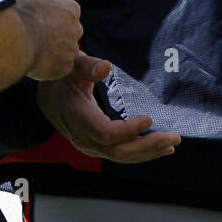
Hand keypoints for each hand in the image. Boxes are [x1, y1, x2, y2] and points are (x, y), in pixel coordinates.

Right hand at [11, 0, 81, 81]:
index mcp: (70, 9)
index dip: (55, 14)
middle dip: (56, 34)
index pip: (69, 11)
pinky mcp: (65, 67)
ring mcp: (71, 49)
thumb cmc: (18, 13)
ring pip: (63, 51)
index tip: (41, 17)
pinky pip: (58, 68)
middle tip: (36, 36)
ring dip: (51, 51)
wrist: (14, 39)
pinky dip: (48, 67)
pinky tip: (34, 62)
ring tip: (32, 50)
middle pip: (68, 32)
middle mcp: (76, 29)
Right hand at [36, 51, 180, 162]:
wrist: (48, 95)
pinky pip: (119, 154)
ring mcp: (89, 145)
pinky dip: (140, 153)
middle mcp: (83, 136)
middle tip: (172, 137)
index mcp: (77, 115)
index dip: (127, 130)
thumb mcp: (72, 65)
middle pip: (117, 150)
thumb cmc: (63, 77)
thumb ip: (88, 66)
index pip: (105, 132)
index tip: (149, 119)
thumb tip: (106, 67)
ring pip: (120, 156)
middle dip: (147, 146)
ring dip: (148, 152)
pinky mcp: (96, 147)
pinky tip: (159, 148)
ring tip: (171, 144)